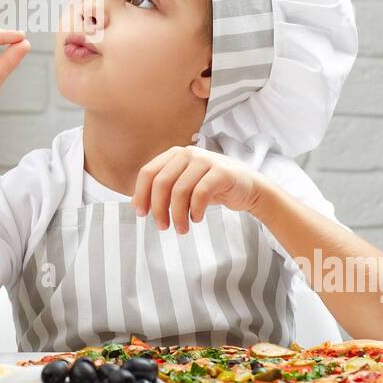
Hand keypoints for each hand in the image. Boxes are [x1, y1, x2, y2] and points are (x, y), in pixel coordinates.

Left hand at [132, 146, 261, 233]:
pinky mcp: (221, 172)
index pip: (148, 172)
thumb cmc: (211, 187)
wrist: (247, 186)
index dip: (141, 194)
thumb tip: (135, 202)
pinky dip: (195, 210)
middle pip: (161, 183)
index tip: (141, 214)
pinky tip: (197, 219)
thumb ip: (162, 189)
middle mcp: (188, 153)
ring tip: (181, 229)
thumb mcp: (184, 185)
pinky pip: (200, 194)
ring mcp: (205, 160)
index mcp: (174, 154)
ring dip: (177, 215)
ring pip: (180, 191)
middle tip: (162, 227)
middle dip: (158, 208)